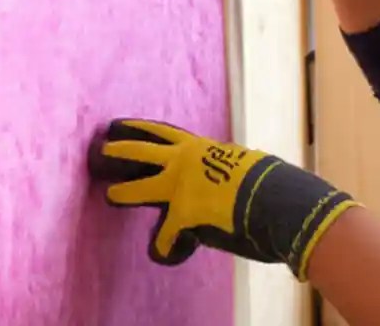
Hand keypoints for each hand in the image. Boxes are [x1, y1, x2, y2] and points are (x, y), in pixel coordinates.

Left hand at [87, 118, 359, 279]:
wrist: (278, 198)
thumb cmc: (268, 180)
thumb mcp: (239, 162)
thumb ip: (220, 166)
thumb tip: (222, 176)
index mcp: (198, 146)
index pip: (161, 132)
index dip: (138, 129)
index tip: (119, 125)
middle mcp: (182, 161)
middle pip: (139, 152)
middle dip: (118, 151)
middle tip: (102, 150)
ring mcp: (178, 187)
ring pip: (136, 189)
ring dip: (121, 194)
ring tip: (111, 196)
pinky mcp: (182, 216)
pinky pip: (164, 238)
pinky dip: (167, 249)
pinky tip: (168, 254)